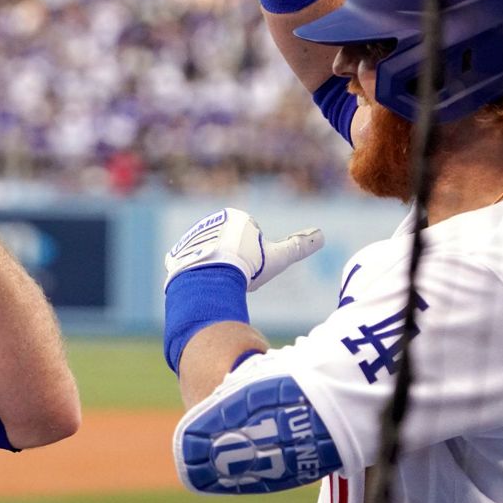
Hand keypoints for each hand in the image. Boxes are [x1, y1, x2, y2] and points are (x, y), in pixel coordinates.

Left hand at [164, 208, 322, 290]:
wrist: (210, 276)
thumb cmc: (246, 265)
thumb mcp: (277, 256)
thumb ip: (299, 247)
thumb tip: (323, 236)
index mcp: (235, 218)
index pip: (253, 243)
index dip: (255, 259)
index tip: (251, 265)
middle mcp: (212, 222)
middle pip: (232, 251)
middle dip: (235, 264)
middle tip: (236, 275)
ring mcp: (194, 238)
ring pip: (213, 260)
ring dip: (217, 271)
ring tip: (220, 280)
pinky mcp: (179, 253)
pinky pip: (192, 268)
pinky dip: (198, 278)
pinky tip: (203, 285)